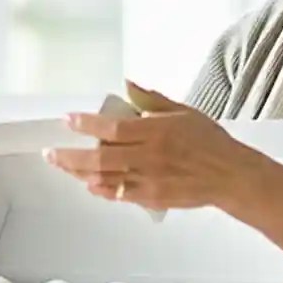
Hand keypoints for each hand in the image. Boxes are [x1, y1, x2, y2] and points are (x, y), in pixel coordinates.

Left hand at [46, 82, 269, 210]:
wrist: (230, 176)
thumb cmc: (211, 143)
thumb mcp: (183, 111)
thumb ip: (151, 100)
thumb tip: (128, 84)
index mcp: (156, 132)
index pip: (112, 129)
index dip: (86, 125)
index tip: (69, 121)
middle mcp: (149, 157)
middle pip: (100, 158)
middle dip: (70, 155)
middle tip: (51, 152)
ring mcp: (149, 181)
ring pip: (104, 179)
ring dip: (79, 173)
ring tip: (64, 166)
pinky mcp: (152, 198)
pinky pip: (118, 195)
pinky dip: (100, 190)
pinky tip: (89, 184)